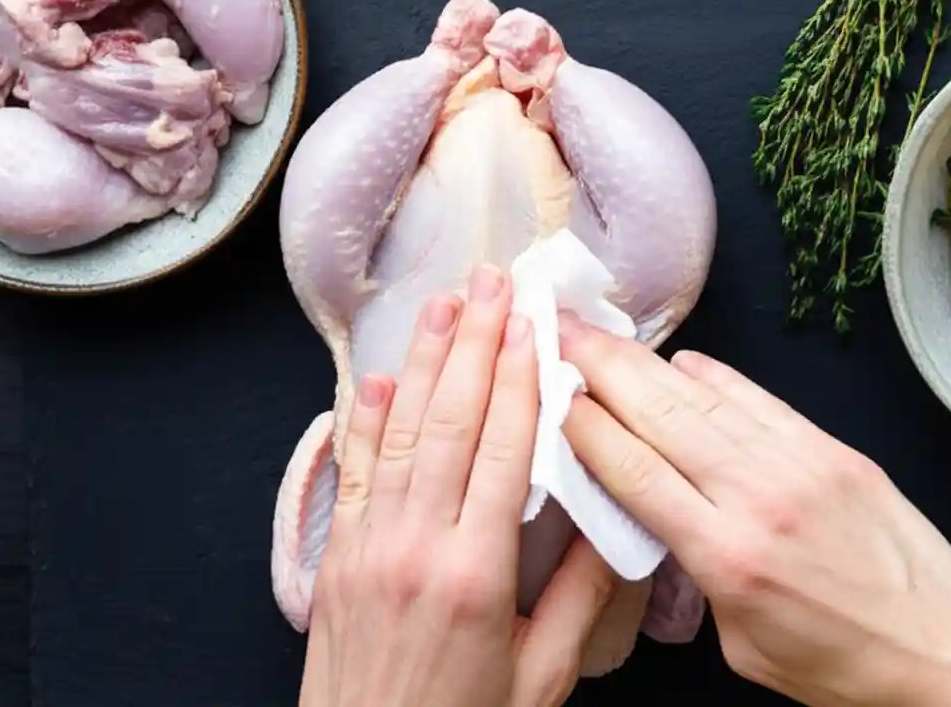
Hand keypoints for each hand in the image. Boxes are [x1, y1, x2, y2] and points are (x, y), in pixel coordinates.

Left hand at [300, 266, 616, 706]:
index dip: (518, 380)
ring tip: (442, 305)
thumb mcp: (540, 678)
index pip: (503, 451)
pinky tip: (374, 379)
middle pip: (449, 422)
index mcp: (476, 574)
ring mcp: (369, 548)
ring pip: (397, 433)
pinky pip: (355, 473)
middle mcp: (416, 546)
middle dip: (473, 343)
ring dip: (420, 362)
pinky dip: (363, 421)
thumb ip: (577, 599)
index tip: (531, 325)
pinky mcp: (338, 560)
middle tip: (491, 283)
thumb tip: (611, 525)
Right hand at [558, 316, 950, 706]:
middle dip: (601, 369)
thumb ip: (693, 572)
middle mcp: (760, 496)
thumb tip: (661, 517)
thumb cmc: (843, 666)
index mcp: (727, 554)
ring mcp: (801, 465)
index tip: (551, 393)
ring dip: (646, 363)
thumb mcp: (740, 642)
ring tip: (604, 337)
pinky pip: (759, 401)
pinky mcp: (833, 451)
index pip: (634, 469)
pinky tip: (681, 361)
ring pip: (704, 398)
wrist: (946, 654)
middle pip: (660, 415)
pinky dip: (715, 377)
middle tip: (561, 333)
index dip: (585, 425)